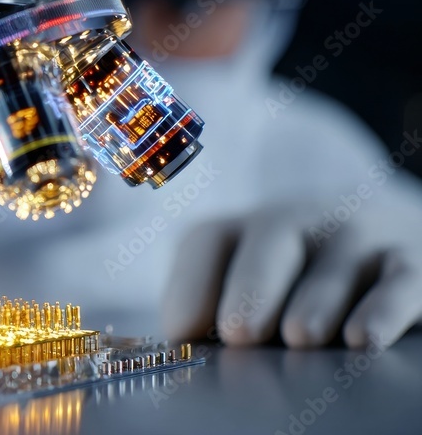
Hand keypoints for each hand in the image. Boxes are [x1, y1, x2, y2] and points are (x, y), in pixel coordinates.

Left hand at [162, 194, 421, 348]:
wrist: (390, 243)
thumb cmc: (300, 282)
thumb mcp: (257, 286)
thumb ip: (220, 312)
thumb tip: (194, 356)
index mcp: (245, 230)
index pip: (208, 243)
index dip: (191, 285)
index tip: (181, 332)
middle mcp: (300, 221)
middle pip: (271, 239)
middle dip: (252, 287)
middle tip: (238, 333)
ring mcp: (359, 236)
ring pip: (335, 263)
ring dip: (316, 301)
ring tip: (300, 337)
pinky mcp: (413, 260)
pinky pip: (401, 280)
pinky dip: (385, 308)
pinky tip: (366, 338)